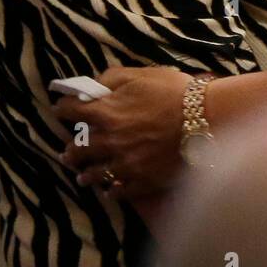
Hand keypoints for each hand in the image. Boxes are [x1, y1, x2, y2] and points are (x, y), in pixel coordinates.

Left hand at [53, 65, 192, 198]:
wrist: (205, 119)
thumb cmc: (174, 93)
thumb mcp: (142, 75)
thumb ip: (112, 78)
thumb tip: (94, 85)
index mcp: (104, 112)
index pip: (70, 111)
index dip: (63, 108)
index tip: (60, 109)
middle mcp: (108, 141)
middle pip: (77, 149)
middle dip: (70, 150)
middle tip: (67, 153)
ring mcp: (123, 164)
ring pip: (94, 174)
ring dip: (86, 174)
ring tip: (82, 177)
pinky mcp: (141, 181)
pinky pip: (119, 191)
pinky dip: (112, 192)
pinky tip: (111, 192)